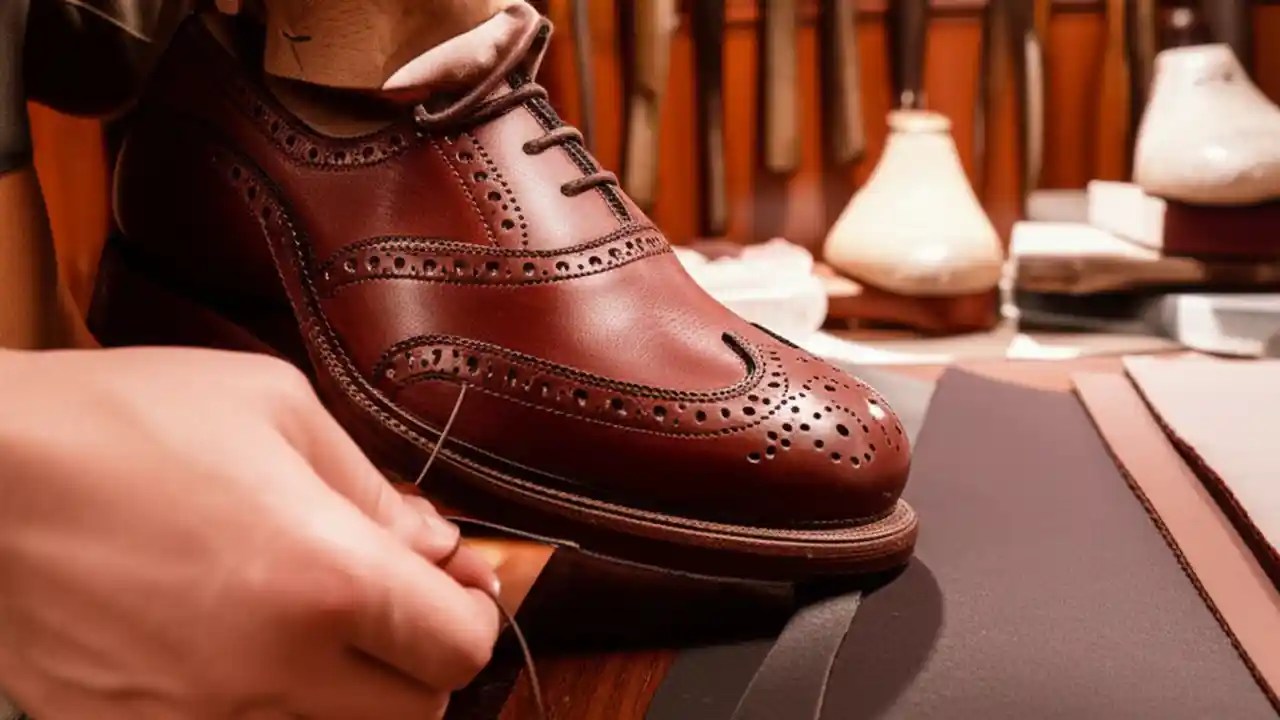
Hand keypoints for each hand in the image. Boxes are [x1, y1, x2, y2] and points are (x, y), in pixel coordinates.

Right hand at [0, 347, 499, 718]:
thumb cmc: (123, 419)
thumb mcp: (276, 409)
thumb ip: (375, 490)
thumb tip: (440, 545)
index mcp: (328, 580)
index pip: (460, 652)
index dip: (470, 615)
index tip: (453, 585)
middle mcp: (274, 671)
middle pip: (412, 715)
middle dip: (419, 661)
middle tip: (388, 604)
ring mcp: (202, 717)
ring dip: (344, 689)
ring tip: (303, 619)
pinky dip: (263, 704)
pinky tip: (231, 643)